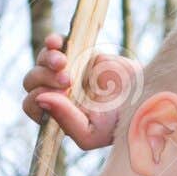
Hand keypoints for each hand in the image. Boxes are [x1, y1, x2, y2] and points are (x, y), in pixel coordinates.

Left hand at [21, 31, 139, 149]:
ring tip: (64, 63)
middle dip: (43, 79)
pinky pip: (54, 44)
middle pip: (31, 82)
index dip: (38, 99)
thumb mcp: (90, 133)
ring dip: (46, 60)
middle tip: (68, 81)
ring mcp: (66, 72)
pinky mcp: (78, 53)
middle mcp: (58, 94)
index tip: (61, 96)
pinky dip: (52, 42)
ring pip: (40, 62)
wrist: (145, 100)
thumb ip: (65, 120)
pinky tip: (55, 43)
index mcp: (57, 115)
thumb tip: (40, 99)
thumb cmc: (118, 124)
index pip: (31, 105)